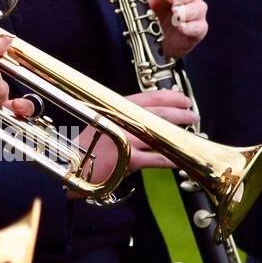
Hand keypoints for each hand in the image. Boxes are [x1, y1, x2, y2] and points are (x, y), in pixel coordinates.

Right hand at [75, 89, 197, 181]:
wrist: (68, 166)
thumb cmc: (84, 147)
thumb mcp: (99, 124)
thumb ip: (119, 118)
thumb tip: (146, 115)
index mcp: (113, 109)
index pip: (147, 97)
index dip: (168, 96)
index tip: (182, 98)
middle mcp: (121, 121)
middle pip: (158, 112)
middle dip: (180, 112)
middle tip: (192, 114)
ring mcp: (126, 140)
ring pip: (161, 132)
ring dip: (180, 132)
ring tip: (192, 132)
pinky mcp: (129, 160)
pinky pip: (158, 159)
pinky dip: (172, 159)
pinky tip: (181, 159)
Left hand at [148, 0, 207, 58]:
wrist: (159, 39)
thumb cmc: (153, 15)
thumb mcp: (145, 5)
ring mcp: (197, 11)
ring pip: (198, 7)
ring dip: (186, 11)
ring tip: (175, 15)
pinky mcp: (200, 28)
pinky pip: (200, 25)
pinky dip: (190, 27)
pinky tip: (181, 28)